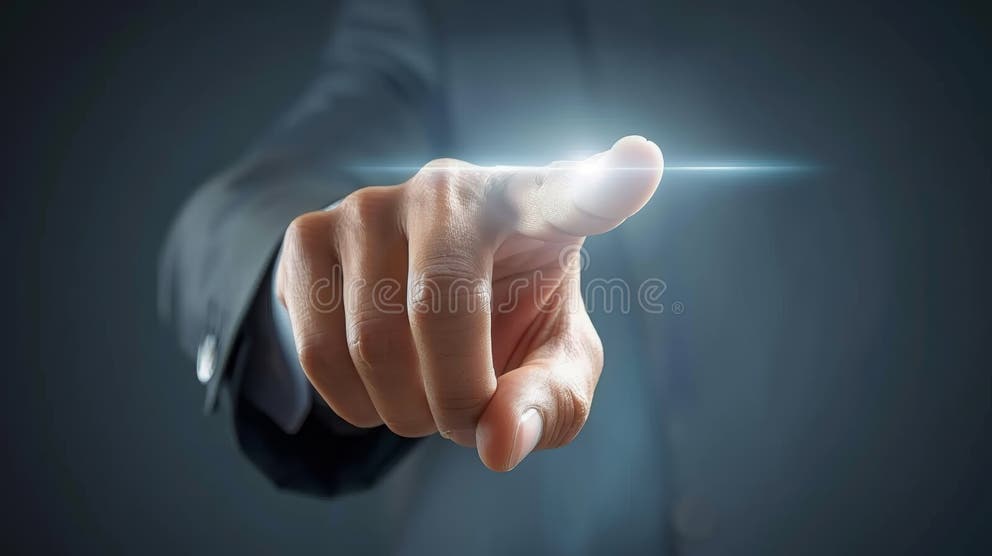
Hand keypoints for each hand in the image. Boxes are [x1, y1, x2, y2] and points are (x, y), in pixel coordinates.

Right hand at [276, 136, 663, 470]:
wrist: (414, 297)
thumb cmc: (507, 323)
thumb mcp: (553, 363)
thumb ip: (549, 402)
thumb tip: (497, 442)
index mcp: (531, 207)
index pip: (570, 193)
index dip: (605, 183)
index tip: (643, 162)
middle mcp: (448, 189)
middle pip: (440, 312)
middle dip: (456, 400)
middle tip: (469, 418)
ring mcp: (368, 204)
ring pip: (372, 344)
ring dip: (406, 411)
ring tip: (427, 396)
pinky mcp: (307, 234)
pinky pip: (318, 353)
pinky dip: (356, 405)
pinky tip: (380, 385)